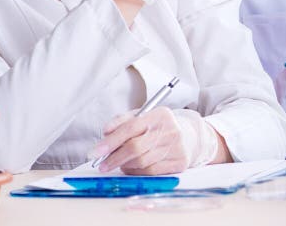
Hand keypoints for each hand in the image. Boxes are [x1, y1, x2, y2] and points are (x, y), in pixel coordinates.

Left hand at [90, 107, 217, 174]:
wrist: (190, 136)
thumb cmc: (159, 126)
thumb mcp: (143, 116)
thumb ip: (123, 121)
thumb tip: (106, 133)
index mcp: (160, 114)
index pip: (131, 128)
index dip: (111, 141)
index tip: (95, 151)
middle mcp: (170, 130)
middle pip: (135, 148)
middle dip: (114, 158)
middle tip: (101, 164)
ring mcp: (176, 148)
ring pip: (141, 163)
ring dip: (124, 164)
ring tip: (119, 162)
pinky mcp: (179, 163)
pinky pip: (150, 172)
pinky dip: (136, 171)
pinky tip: (132, 167)